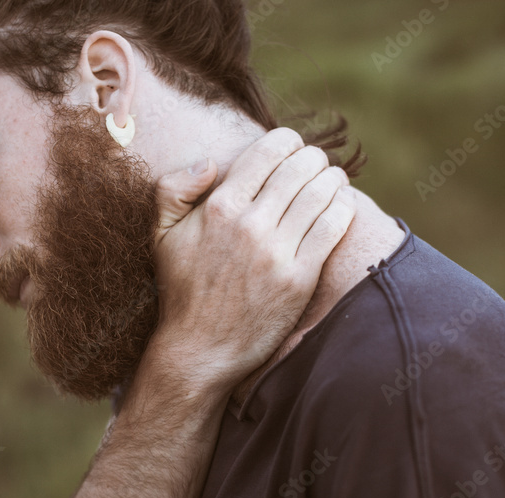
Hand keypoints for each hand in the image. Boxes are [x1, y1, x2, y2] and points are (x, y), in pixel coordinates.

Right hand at [151, 127, 355, 393]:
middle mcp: (250, 225)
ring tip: (333, 179)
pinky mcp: (299, 278)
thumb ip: (172, 189)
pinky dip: (343, 207)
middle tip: (316, 162)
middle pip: (300, 168)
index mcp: (219, 207)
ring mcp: (277, 253)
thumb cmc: (181, 290)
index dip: (287, 141)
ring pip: (321, 193)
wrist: (200, 350)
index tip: (291, 147)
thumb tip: (208, 162)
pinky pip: (333, 228)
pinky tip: (342, 204)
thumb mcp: (160, 236)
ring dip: (333, 178)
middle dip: (313, 158)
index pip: (267, 152)